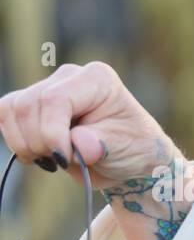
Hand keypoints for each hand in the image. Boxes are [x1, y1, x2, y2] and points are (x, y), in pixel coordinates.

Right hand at [0, 62, 178, 187]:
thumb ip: (102, 144)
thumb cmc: (134, 148)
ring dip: (24, 143)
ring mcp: (47, 88)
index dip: (51, 132)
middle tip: (60, 163)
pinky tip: (38, 155)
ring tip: (51, 160)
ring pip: (11, 110)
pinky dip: (16, 140)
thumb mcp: (127, 147)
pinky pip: (5, 116)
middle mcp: (69, 77)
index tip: (63, 158)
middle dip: (38, 141)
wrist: (130, 156)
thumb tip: (80, 143)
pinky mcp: (32, 105)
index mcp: (97, 79)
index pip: (55, 99)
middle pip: (27, 105)